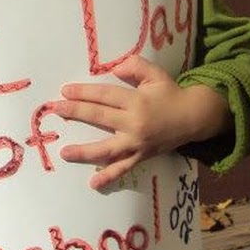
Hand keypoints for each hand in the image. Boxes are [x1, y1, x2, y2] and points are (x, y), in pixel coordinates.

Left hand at [56, 54, 230, 189]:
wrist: (194, 117)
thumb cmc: (171, 94)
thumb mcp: (156, 75)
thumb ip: (136, 67)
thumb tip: (114, 68)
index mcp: (137, 102)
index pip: (105, 96)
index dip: (84, 93)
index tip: (65, 91)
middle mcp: (135, 124)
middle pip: (100, 118)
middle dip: (76, 112)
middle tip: (56, 110)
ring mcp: (137, 143)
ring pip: (107, 149)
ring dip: (84, 151)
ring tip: (65, 152)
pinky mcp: (141, 156)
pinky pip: (124, 168)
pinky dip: (109, 176)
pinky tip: (94, 183)